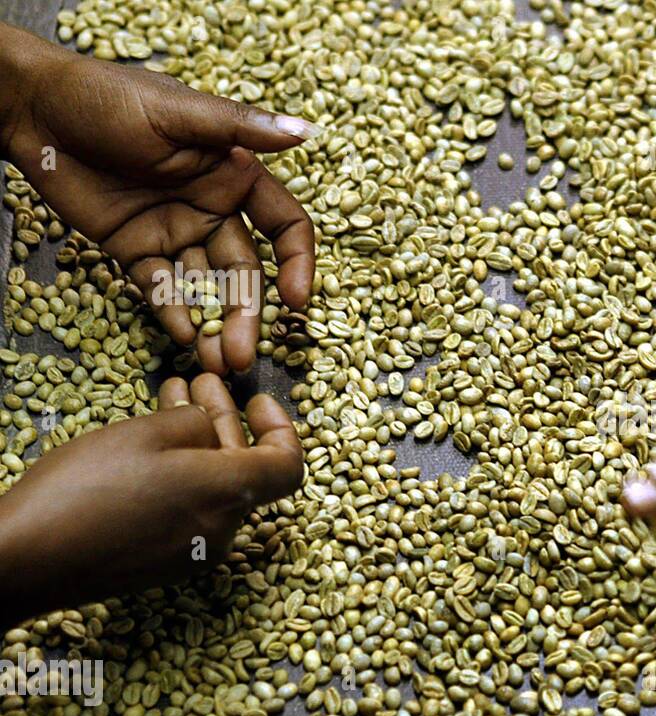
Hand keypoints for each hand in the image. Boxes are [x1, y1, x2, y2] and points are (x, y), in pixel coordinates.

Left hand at [0, 24, 316, 373]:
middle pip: (243, 271)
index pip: (283, 226)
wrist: (33, 108)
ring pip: (205, 287)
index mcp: (233, 175)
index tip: (296, 301)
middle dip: (246, 315)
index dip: (295, 263)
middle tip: (240, 356)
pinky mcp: (136, 248)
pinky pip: (160, 287)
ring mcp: (174, 231)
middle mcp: (212, 208)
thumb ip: (240, 128)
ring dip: (213, 325)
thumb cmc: (106, 96)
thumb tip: (304, 133)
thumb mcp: (178, 111)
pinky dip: (172, 312)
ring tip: (214, 362)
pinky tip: (181, 334)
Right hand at [0, 374, 302, 623]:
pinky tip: (150, 445)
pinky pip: (191, 510)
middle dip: (225, 422)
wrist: (26, 559)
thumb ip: (195, 423)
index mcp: (228, 496)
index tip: (256, 401)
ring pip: (214, 487)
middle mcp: (223, 532)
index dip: (280, 429)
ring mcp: (195, 553)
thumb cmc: (85, 489)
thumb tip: (210, 430)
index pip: (287, 466)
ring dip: (199, 442)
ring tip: (173, 398)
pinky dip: (181, 473)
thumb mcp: (145, 433)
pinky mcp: (166, 564)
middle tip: (200, 383)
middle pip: (245, 471)